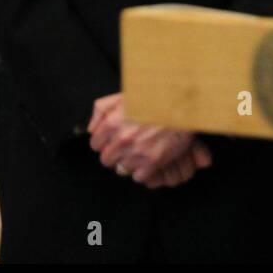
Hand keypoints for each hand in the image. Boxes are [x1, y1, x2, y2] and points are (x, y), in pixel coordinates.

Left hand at [87, 93, 209, 187]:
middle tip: (127, 147)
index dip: (104, 143)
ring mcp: (137, 152)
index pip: (95, 144)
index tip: (112, 141)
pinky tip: (149, 159)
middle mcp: (122, 139)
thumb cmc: (154, 98)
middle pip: (107, 160)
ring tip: (140, 151)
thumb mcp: (122, 96)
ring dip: (129, 162)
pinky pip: (138, 176)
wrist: (181, 105)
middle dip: (115, 154)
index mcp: (112, 123)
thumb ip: (101, 110)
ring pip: (122, 169)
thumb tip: (91, 128)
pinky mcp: (152, 161)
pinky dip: (143, 171)